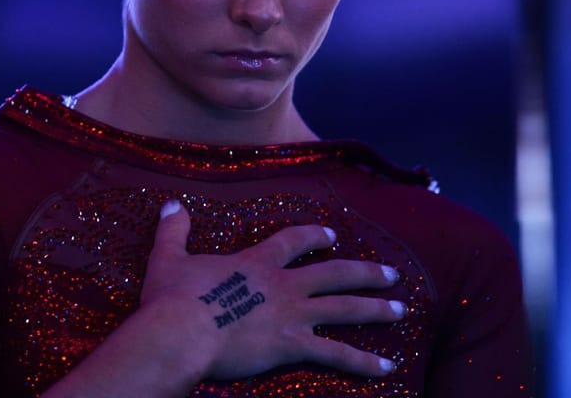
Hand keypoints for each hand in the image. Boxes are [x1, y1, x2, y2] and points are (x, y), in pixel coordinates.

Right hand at [142, 199, 403, 379]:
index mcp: (258, 262)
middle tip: (392, 275)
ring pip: (345, 307)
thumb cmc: (171, 300)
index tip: (333, 235)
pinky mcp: (293, 344)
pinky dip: (363, 361)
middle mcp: (284, 284)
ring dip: (376, 309)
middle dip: (366, 273)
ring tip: (401, 309)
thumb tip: (170, 205)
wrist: (179, 332)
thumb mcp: (169, 259)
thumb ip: (174, 231)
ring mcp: (292, 314)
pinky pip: (337, 353)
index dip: (315, 237)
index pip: (295, 242)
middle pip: (336, 272)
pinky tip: (386, 367)